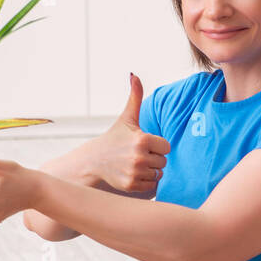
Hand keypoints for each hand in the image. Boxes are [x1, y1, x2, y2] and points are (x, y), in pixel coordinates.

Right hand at [83, 73, 169, 194]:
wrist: (94, 161)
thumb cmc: (114, 138)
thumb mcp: (126, 118)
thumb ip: (135, 97)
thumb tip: (134, 75)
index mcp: (142, 139)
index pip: (166, 147)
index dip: (157, 145)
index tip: (144, 144)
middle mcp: (139, 156)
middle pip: (163, 161)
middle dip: (153, 158)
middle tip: (136, 154)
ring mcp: (135, 172)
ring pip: (159, 174)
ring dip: (150, 170)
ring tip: (134, 164)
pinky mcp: (132, 185)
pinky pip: (152, 185)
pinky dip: (145, 181)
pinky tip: (133, 173)